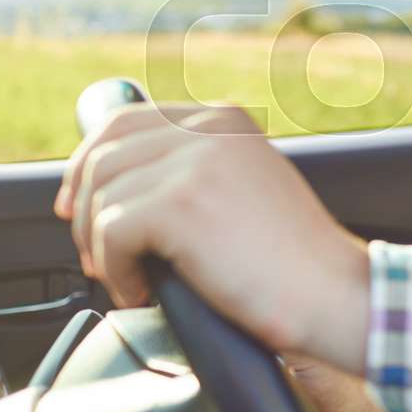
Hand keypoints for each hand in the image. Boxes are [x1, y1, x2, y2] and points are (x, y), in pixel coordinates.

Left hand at [55, 102, 369, 371]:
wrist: (332, 292)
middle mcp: (209, 127)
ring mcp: (195, 161)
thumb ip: (196, 169)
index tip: (79, 206)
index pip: (124, 120)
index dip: (88, 165)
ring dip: (102, 251)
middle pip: (101, 158)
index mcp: (225, 118)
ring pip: (100, 199)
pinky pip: (109, 234)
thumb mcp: (247, 187)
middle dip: (86, 214)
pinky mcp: (180, 204)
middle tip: (101, 259)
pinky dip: (116, 272)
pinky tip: (145, 290)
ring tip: (134, 279)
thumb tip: (117, 182)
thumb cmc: (294, 260)